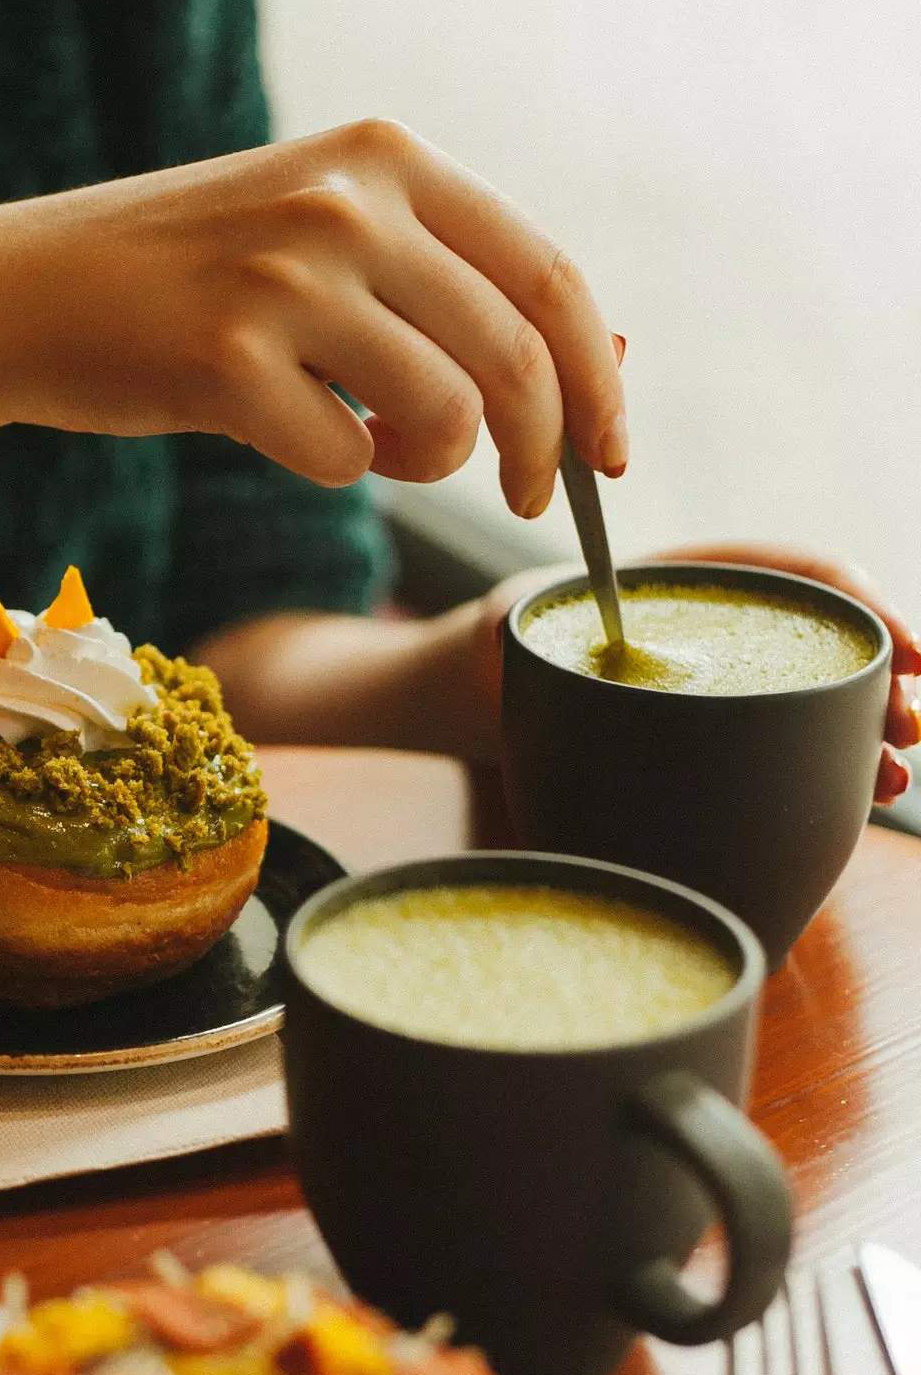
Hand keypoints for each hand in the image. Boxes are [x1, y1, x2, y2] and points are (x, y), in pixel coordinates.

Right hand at [0, 121, 626, 513]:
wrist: (22, 289)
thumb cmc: (191, 277)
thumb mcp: (326, 235)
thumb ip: (453, 284)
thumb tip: (612, 362)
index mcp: (386, 156)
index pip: (550, 276)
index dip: (598, 381)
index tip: (608, 455)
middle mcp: (345, 202)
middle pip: (516, 359)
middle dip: (542, 454)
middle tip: (525, 500)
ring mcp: (285, 276)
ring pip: (446, 417)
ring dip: (431, 465)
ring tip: (374, 441)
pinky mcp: (227, 359)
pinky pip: (347, 460)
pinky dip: (337, 469)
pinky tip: (284, 430)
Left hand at [472, 545, 918, 802]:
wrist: (495, 687)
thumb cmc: (512, 638)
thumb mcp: (514, 625)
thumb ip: (514, 623)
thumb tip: (501, 636)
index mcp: (699, 578)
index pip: (802, 574)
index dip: (863, 604)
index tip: (907, 651)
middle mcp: (729, 626)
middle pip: (829, 643)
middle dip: (882, 686)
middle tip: (910, 730)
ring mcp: (733, 683)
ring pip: (822, 703)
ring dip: (867, 739)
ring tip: (892, 779)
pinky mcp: (723, 735)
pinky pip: (793, 748)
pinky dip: (830, 773)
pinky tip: (858, 800)